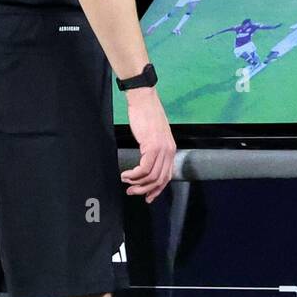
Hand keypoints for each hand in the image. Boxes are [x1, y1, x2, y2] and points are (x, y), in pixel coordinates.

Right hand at [121, 86, 174, 202]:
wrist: (144, 99)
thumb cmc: (146, 114)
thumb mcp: (153, 135)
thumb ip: (154, 149)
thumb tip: (146, 164)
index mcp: (170, 150)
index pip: (167, 176)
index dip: (157, 190)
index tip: (147, 196)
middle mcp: (169, 151)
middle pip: (159, 180)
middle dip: (144, 190)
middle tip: (131, 191)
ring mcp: (161, 149)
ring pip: (151, 176)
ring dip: (136, 183)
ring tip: (125, 181)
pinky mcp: (152, 146)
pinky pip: (143, 169)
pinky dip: (133, 174)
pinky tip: (126, 173)